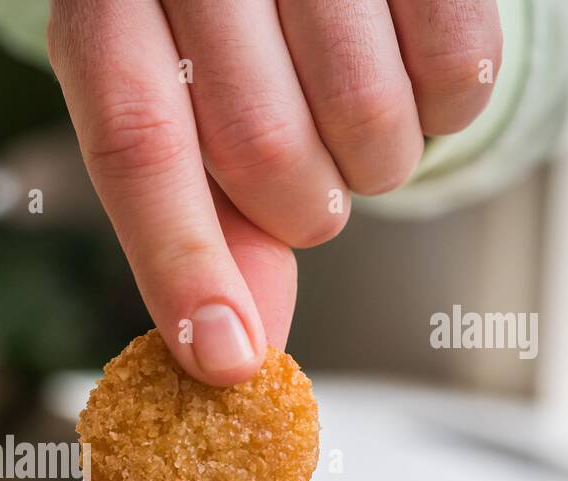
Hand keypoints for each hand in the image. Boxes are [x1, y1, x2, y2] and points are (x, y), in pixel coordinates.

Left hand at [49, 0, 501, 383]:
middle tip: (305, 189)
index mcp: (110, 1)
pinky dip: (444, 111)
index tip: (228, 358)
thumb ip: (203, 226)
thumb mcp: (176, 116)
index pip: (137, 144)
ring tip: (350, 127)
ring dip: (373, 165)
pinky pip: (458, 66)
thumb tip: (236, 355)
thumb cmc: (215, 42)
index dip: (182, 262)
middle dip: (298, 209)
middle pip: (260, 143)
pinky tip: (408, 82)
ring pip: (365, 110)